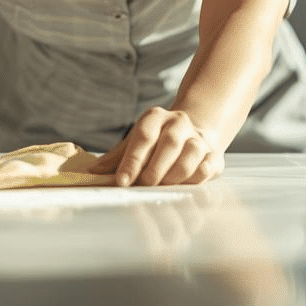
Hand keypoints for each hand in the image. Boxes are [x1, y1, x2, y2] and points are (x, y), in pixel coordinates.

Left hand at [89, 107, 223, 185]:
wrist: (193, 132)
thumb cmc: (156, 143)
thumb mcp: (134, 144)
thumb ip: (116, 158)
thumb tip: (92, 172)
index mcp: (155, 118)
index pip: (143, 136)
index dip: (132, 160)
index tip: (122, 181)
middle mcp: (178, 123)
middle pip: (169, 143)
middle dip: (155, 168)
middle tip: (144, 185)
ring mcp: (198, 138)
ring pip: (191, 153)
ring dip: (176, 174)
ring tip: (164, 187)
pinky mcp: (214, 154)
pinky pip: (209, 165)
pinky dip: (198, 177)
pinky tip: (187, 186)